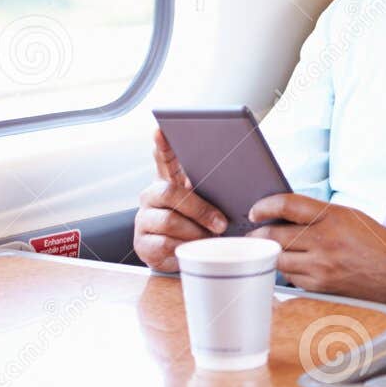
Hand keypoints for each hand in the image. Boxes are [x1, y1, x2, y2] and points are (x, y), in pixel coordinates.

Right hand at [132, 129, 228, 271]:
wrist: (178, 256)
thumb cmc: (197, 224)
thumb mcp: (205, 205)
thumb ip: (213, 191)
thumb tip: (242, 179)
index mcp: (168, 181)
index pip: (162, 158)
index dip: (162, 145)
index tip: (161, 130)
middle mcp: (151, 196)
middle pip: (169, 193)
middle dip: (199, 208)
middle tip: (221, 223)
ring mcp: (144, 219)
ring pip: (169, 221)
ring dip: (195, 231)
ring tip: (210, 238)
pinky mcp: (143, 243)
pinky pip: (165, 244)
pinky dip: (185, 247)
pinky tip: (195, 249)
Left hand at [249, 193, 385, 308]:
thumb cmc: (375, 241)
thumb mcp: (348, 216)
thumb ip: (316, 215)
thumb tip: (281, 216)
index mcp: (332, 217)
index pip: (287, 205)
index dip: (265, 206)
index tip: (255, 211)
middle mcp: (325, 242)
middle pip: (274, 237)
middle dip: (258, 236)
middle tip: (252, 235)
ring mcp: (322, 268)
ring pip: (279, 261)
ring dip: (271, 255)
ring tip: (268, 250)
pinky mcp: (322, 287)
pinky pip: (292, 279)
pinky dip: (288, 272)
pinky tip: (293, 267)